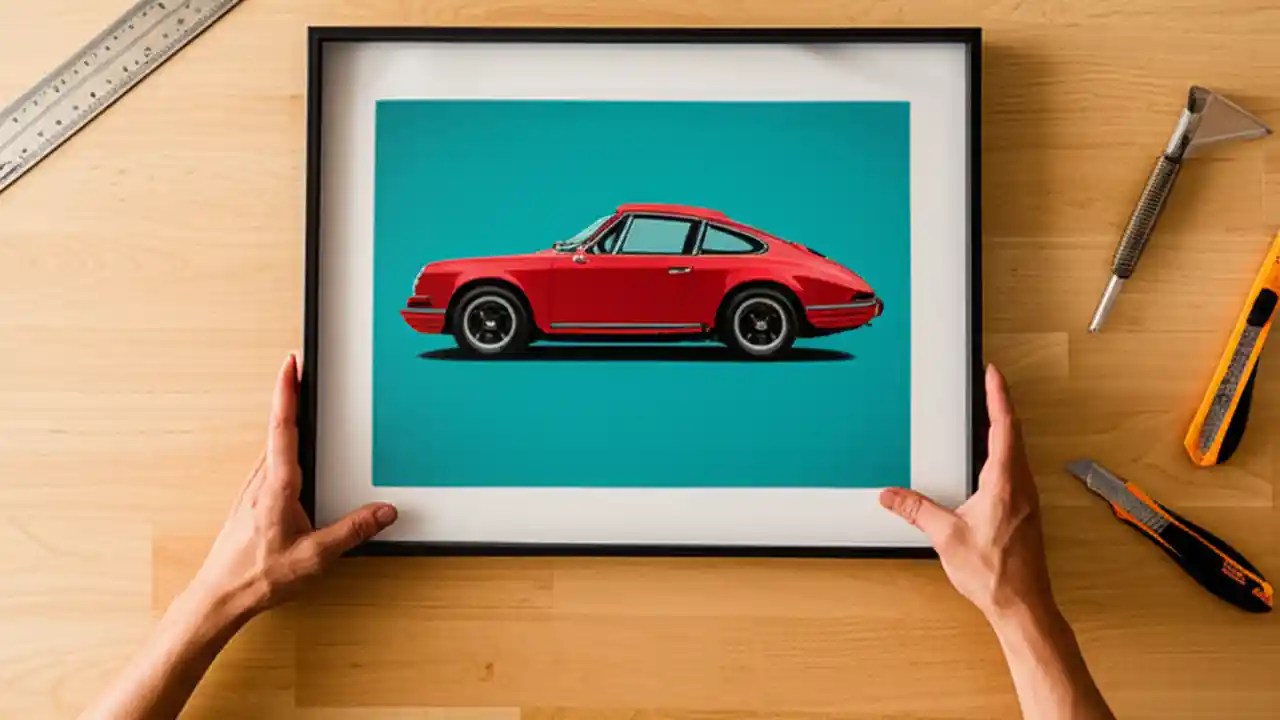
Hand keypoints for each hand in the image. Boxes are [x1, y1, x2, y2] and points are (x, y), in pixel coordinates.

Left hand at [185, 353, 397, 621]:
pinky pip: (269, 465)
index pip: (283, 427)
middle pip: (277, 428)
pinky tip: (291, 454)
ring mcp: (252, 491)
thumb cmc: (259, 577)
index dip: (287, 392)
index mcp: (278, 486)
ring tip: (299, 401)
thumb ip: (352, 531)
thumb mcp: (316, 555)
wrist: (220, 597)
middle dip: (290, 396)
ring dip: (285, 421)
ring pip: (272, 447)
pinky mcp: (250, 502)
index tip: (291, 364)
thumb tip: (383, 512)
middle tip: (301, 369)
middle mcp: (261, 482)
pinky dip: (281, 447)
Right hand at [880, 364, 1053, 620]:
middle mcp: (1021, 486)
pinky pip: (1016, 469)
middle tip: (991, 383)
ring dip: (1005, 428)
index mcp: (1004, 483)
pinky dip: (1005, 451)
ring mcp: (1025, 498)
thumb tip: (891, 495)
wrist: (1022, 604)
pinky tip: (992, 460)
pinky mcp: (1024, 511)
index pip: (1004, 427)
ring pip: (1017, 451)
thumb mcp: (946, 537)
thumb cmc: (994, 574)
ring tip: (992, 412)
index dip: (998, 396)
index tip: (993, 373)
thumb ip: (916, 511)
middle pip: (1014, 433)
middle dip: (1002, 405)